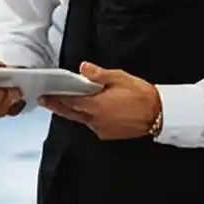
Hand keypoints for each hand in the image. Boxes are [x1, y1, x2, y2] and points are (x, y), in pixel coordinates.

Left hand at [39, 62, 159, 140]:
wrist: (159, 115)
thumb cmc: (141, 95)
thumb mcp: (120, 78)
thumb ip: (99, 74)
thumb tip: (83, 68)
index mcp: (96, 105)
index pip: (70, 102)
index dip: (56, 99)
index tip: (45, 95)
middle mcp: (95, 120)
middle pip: (71, 113)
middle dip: (58, 106)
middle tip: (45, 101)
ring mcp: (101, 129)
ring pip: (82, 119)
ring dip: (74, 111)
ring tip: (66, 102)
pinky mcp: (108, 134)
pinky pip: (93, 125)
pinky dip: (88, 117)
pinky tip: (90, 110)